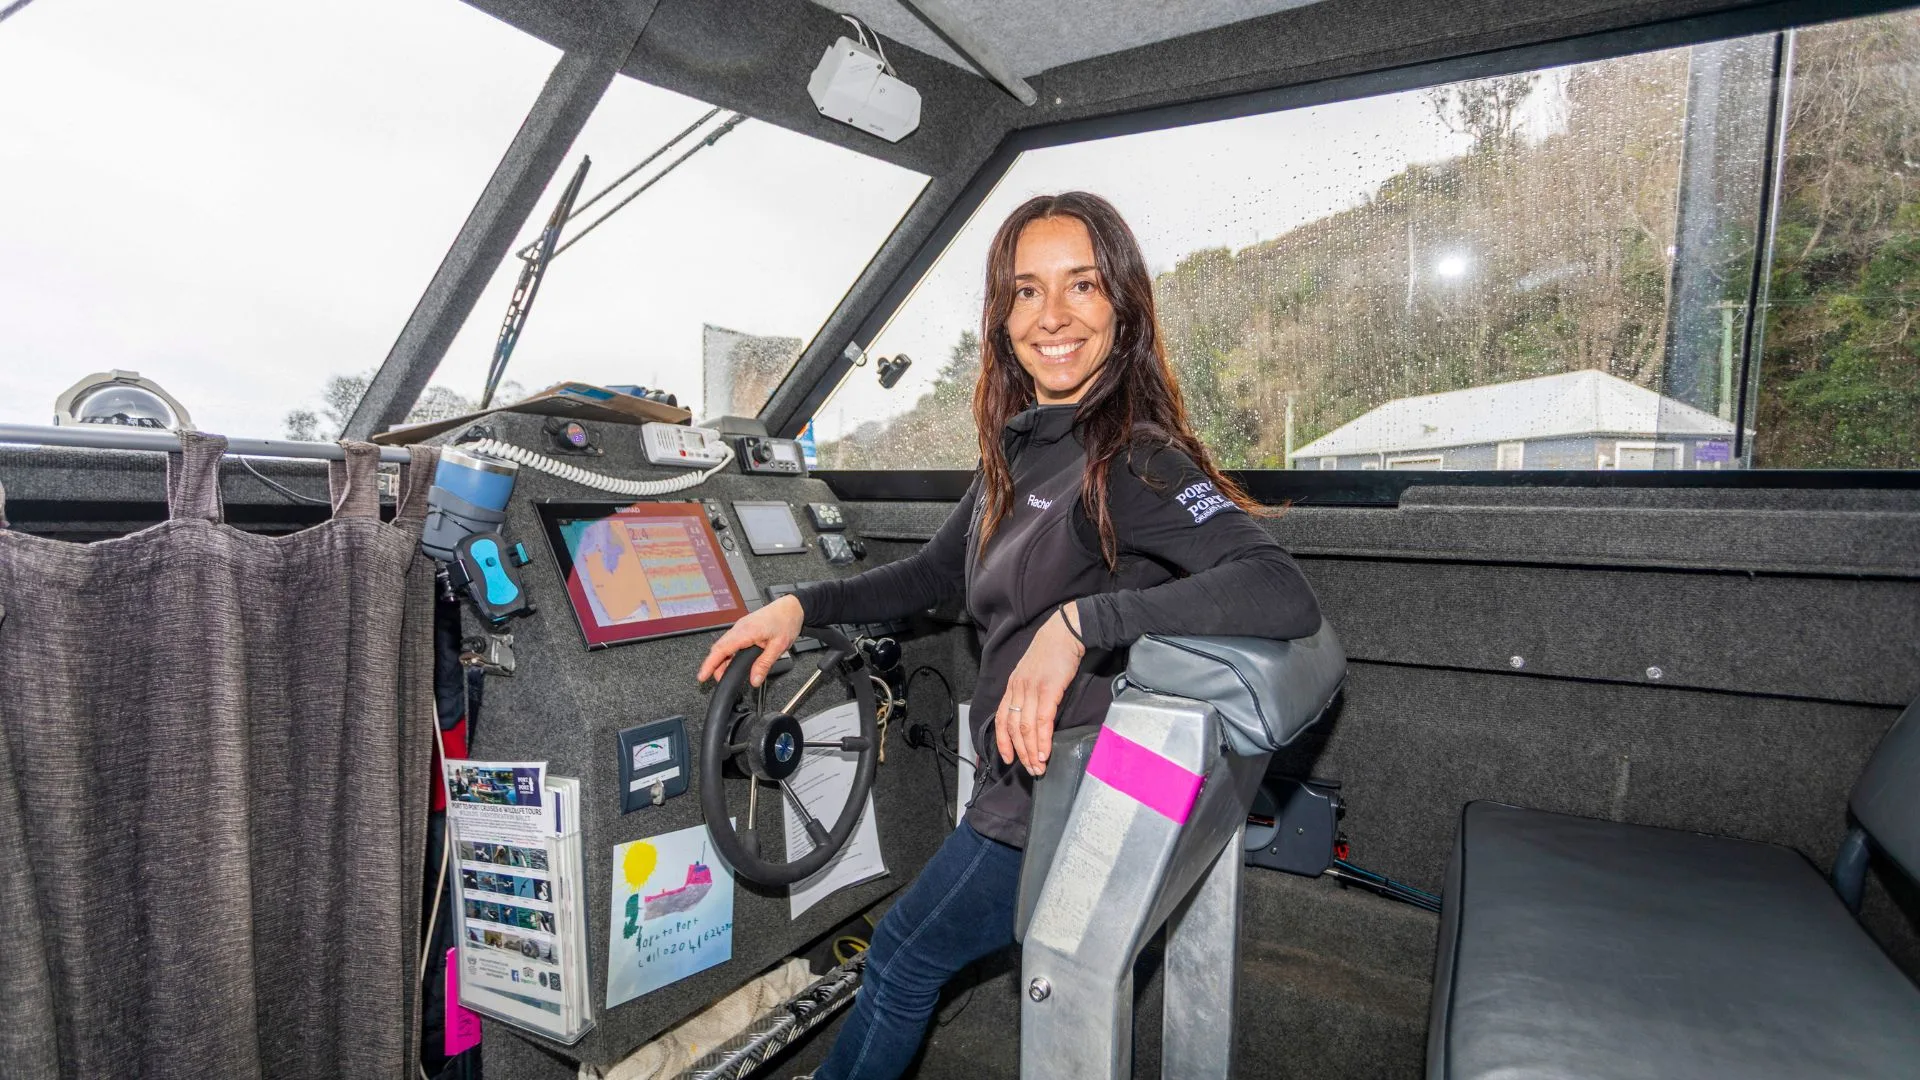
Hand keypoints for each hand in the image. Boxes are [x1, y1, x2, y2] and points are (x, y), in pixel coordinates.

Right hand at [698, 594, 804, 686]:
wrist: (792, 607)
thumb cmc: (786, 621)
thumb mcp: (778, 647)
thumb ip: (764, 664)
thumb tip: (754, 680)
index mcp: (746, 631)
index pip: (721, 649)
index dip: (709, 664)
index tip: (702, 675)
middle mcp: (740, 627)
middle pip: (719, 648)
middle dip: (714, 665)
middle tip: (719, 680)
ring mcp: (740, 626)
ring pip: (724, 645)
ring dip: (722, 660)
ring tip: (726, 674)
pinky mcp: (744, 628)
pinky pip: (731, 641)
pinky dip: (728, 653)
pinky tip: (732, 661)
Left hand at [996, 603, 1085, 776]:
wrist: (1066, 631)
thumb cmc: (1053, 652)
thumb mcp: (1034, 673)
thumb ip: (1030, 693)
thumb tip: (1033, 717)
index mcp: (1013, 686)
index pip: (1001, 719)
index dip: (1002, 742)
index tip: (1008, 759)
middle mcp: (1018, 688)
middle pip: (1013, 728)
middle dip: (1020, 753)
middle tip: (1029, 770)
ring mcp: (1032, 689)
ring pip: (1026, 728)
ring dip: (1031, 752)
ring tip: (1038, 767)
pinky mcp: (1049, 689)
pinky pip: (1042, 721)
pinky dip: (1043, 740)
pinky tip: (1045, 752)